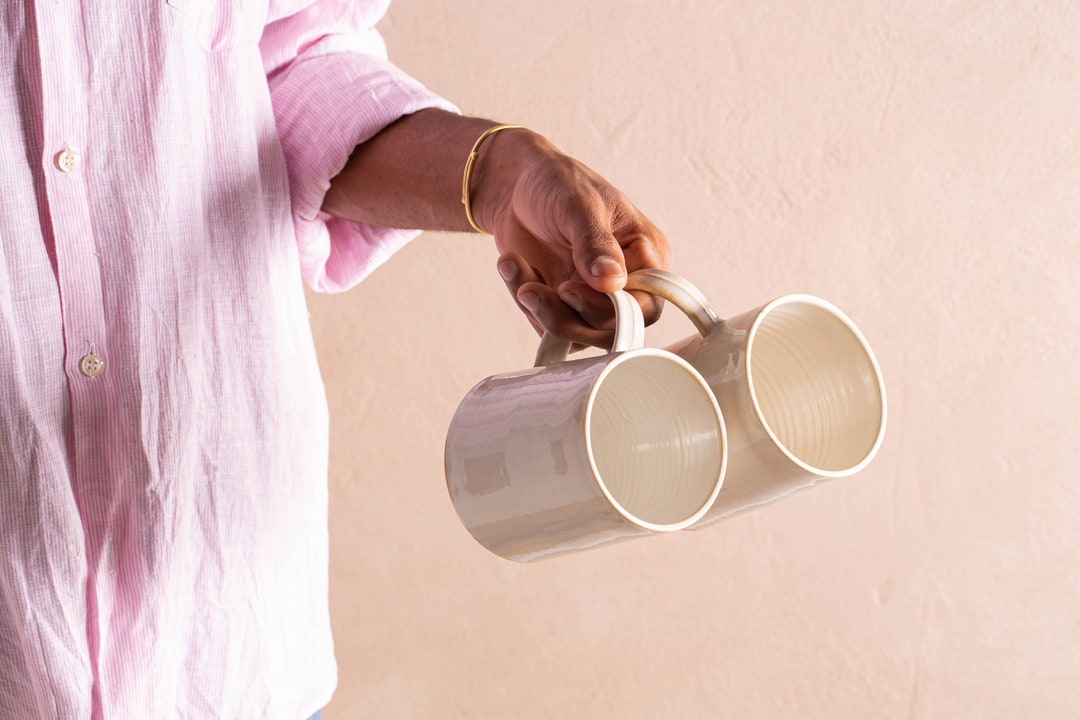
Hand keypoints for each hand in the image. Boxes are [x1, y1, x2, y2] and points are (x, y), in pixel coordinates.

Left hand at [470, 129, 671, 347]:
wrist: (517, 186)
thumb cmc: (559, 184)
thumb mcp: (579, 204)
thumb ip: (596, 243)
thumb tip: (611, 282)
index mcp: (647, 257)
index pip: (646, 307)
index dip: (610, 310)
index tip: (568, 288)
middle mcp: (627, 285)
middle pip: (611, 330)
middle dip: (566, 314)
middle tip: (531, 288)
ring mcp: (594, 300)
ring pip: (577, 335)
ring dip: (539, 308)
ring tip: (513, 267)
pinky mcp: (564, 308)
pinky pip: (547, 329)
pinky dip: (525, 302)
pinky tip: (513, 266)